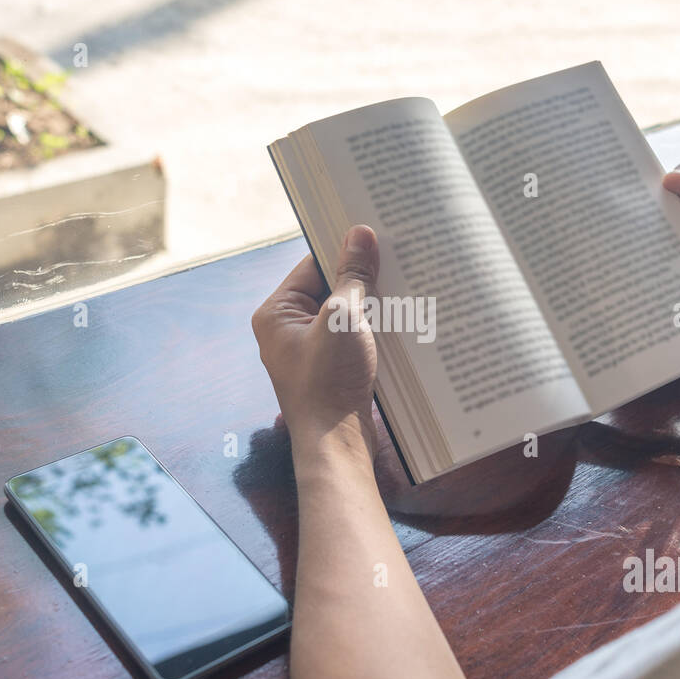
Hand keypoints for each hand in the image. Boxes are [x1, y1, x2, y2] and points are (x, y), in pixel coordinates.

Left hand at [251, 225, 380, 452]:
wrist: (337, 444)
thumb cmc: (329, 383)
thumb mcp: (343, 318)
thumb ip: (352, 276)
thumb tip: (360, 234)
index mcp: (277, 313)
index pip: (312, 264)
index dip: (343, 249)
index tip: (374, 235)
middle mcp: (288, 330)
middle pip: (330, 286)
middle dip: (361, 277)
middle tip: (395, 257)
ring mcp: (310, 351)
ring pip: (345, 312)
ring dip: (371, 302)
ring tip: (403, 285)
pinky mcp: (332, 368)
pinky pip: (353, 335)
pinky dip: (373, 327)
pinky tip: (399, 319)